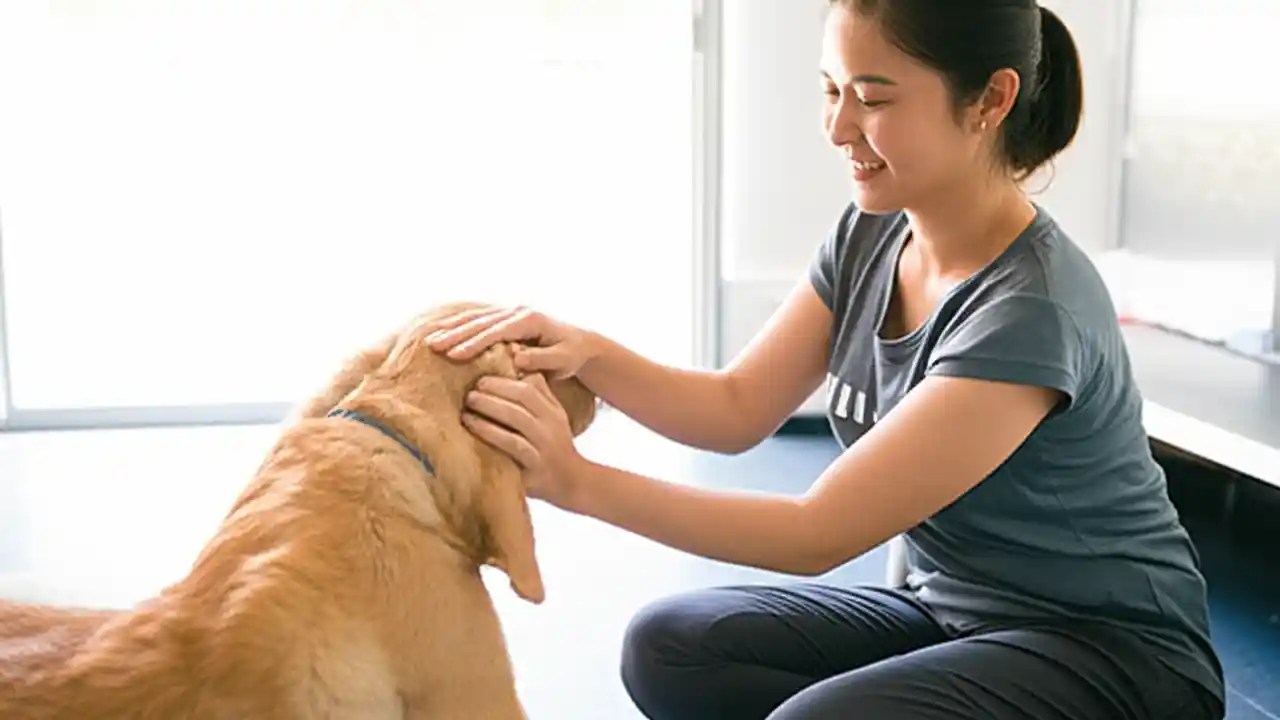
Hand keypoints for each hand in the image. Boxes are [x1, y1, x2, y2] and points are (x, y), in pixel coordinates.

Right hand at [426, 306, 595, 379]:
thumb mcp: (563, 360)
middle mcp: (518, 312)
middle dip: (456, 334)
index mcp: (531, 320)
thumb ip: (542, 360)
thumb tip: (517, 358)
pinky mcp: (506, 318)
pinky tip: (443, 331)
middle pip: (482, 322)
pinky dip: (460, 325)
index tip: (454, 355)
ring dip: (453, 328)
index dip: (474, 343)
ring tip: (431, 340)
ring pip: (477, 318)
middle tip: (433, 346)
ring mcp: (511, 312)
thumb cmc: (572, 355)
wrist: (580, 343)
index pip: (497, 332)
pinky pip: (479, 320)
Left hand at [462, 372, 589, 510]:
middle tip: (470, 391)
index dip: (504, 380)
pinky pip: (512, 444)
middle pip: (523, 397)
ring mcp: (544, 445)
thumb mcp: (552, 419)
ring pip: (517, 418)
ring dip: (489, 407)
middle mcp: (551, 425)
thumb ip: (538, 394)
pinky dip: (490, 432)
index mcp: (553, 411)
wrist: (570, 482)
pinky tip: (472, 426)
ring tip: (468, 404)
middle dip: (494, 390)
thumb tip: (514, 365)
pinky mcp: (534, 465)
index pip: (531, 386)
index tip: (481, 380)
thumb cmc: (553, 447)